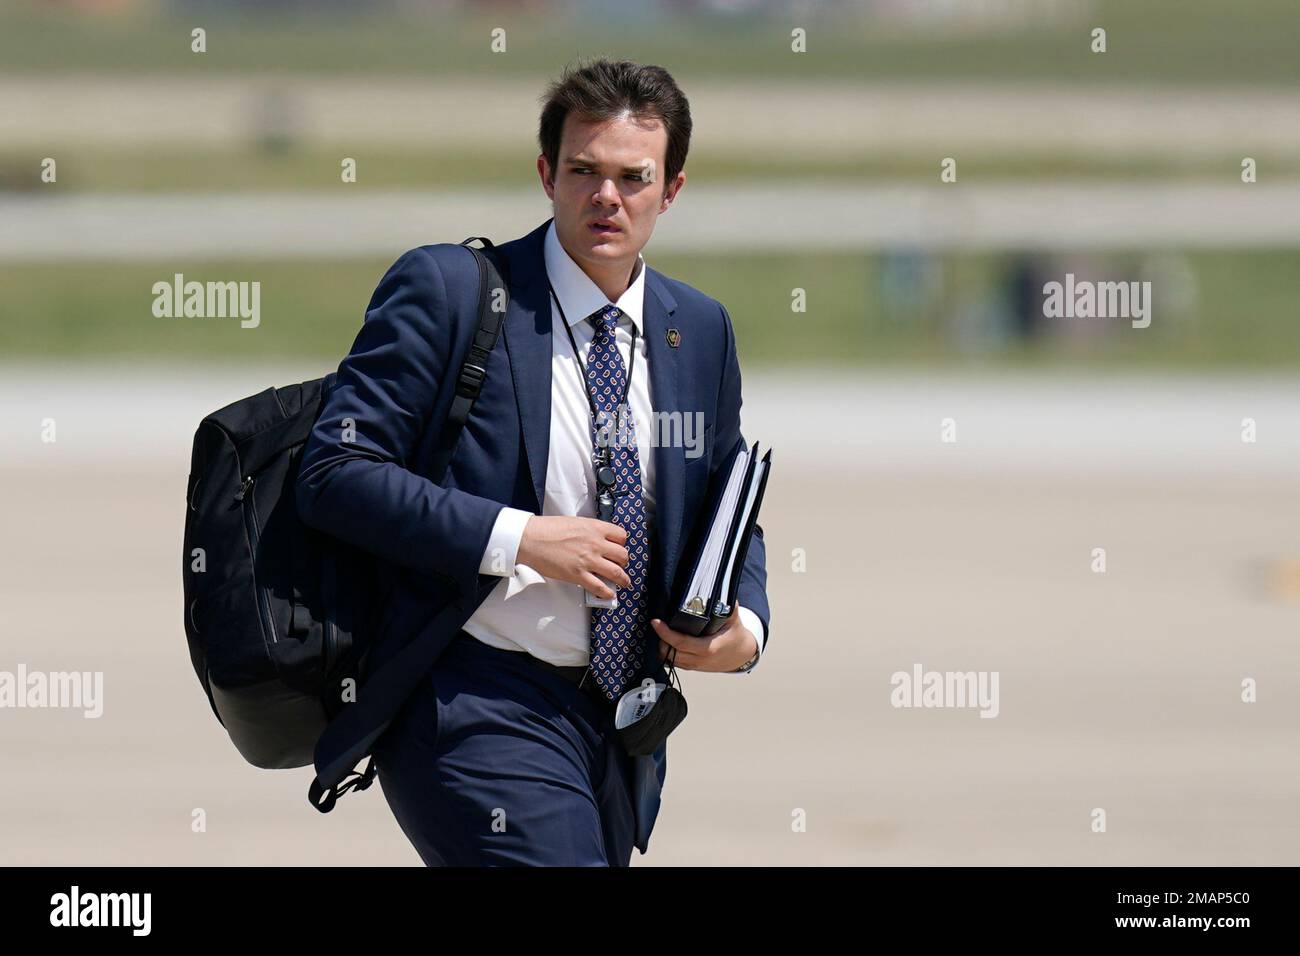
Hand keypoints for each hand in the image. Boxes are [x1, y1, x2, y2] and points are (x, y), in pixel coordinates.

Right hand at [516, 515, 630, 599]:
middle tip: (620, 566)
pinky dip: (607, 593)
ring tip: (623, 583)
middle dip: (623, 562)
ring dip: (622, 580)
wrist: (531, 539)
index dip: (622, 544)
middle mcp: (595, 544)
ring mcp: (588, 560)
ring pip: (616, 573)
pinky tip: (609, 594)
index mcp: (595, 528)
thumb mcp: (576, 523)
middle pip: (622, 555)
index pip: (621, 536)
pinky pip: (600, 587)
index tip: (619, 549)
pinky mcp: (578, 575)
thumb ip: (590, 531)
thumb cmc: (548, 529)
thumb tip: (598, 540)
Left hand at [652, 606, 757, 672]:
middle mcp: (700, 659)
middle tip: (658, 625)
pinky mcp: (693, 667)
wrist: (742, 654)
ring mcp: (695, 665)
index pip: (681, 643)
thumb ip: (726, 604)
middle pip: (670, 653)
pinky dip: (668, 653)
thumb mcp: (733, 618)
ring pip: (670, 661)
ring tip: (661, 632)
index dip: (666, 633)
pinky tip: (666, 641)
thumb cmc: (736, 635)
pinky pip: (674, 663)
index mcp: (709, 648)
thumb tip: (717, 589)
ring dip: (663, 647)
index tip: (656, 622)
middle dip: (660, 639)